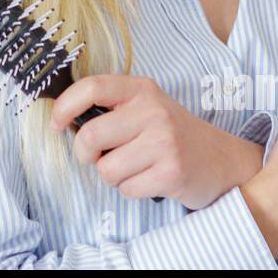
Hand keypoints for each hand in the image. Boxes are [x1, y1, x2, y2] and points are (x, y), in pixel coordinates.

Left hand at [50, 74, 260, 208]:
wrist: (222, 160)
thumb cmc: (172, 135)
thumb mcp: (146, 108)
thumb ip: (111, 108)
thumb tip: (63, 120)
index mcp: (142, 89)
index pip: (92, 87)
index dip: (65, 105)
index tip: (56, 123)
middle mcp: (153, 111)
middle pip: (91, 136)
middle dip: (85, 154)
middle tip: (97, 157)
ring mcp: (164, 142)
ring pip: (106, 169)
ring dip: (113, 176)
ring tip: (134, 167)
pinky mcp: (172, 172)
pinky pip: (126, 189)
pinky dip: (131, 190)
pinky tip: (149, 179)